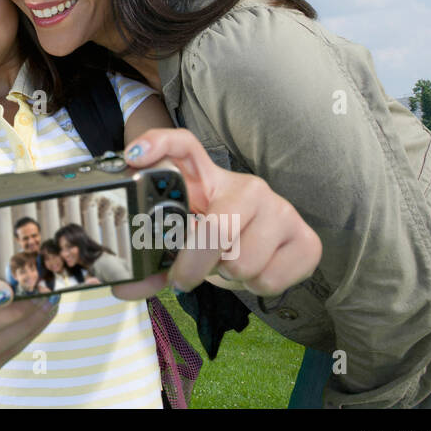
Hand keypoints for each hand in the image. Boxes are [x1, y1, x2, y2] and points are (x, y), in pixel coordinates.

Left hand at [111, 128, 321, 300]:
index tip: (133, 156)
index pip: (184, 145)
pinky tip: (255, 271)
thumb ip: (154, 262)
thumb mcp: (184, 242)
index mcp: (209, 177)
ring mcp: (282, 209)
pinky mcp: (306, 239)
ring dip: (229, 276)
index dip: (158, 143)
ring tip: (228, 265)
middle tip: (185, 276)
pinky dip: (255, 287)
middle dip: (195, 263)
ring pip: (243, 261)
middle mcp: (249, 186)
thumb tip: (123, 286)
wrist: (265, 248)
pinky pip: (270, 279)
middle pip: (217, 227)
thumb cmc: (216, 238)